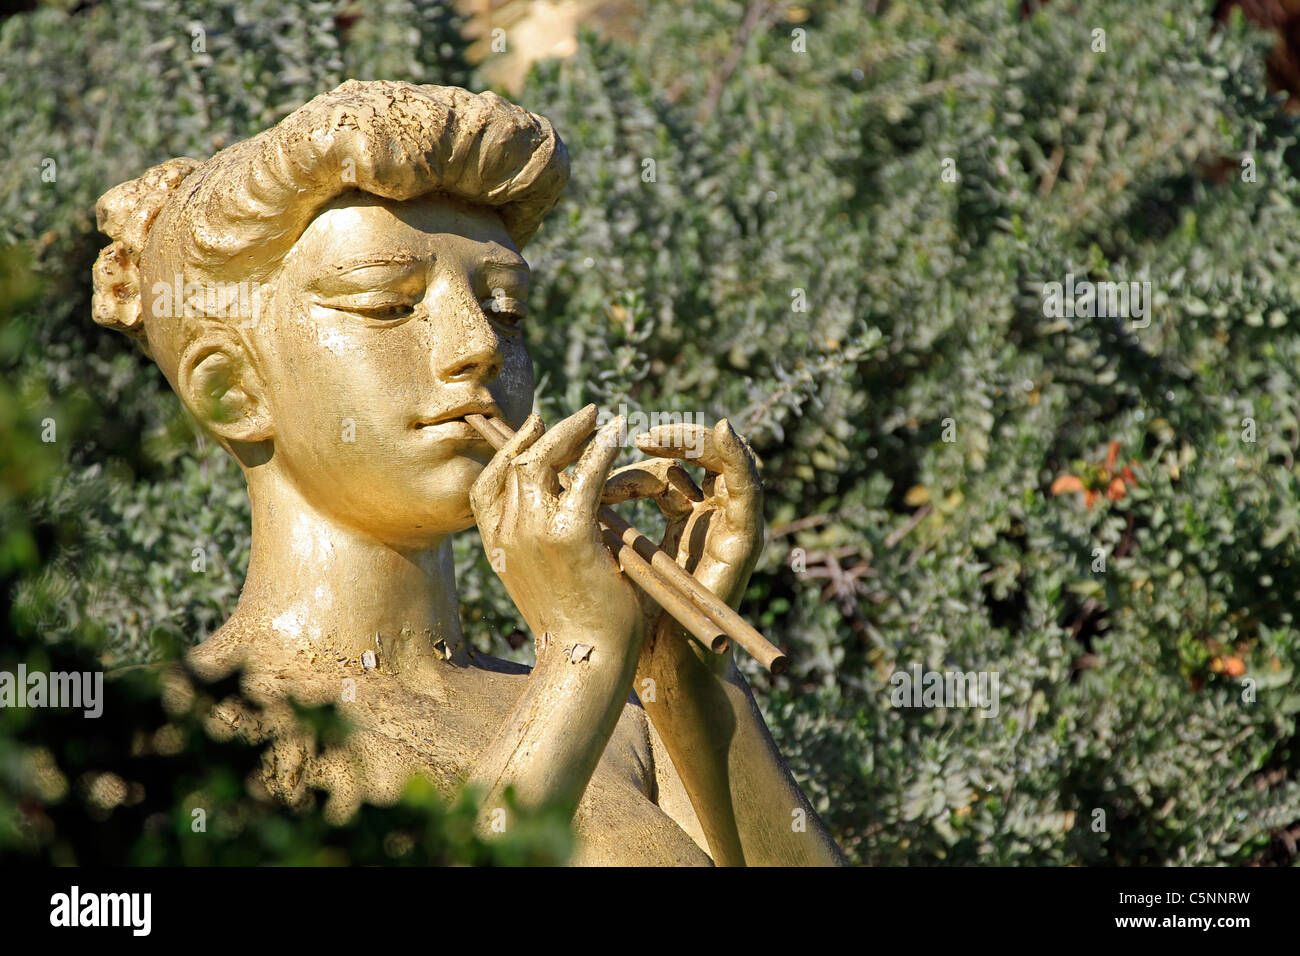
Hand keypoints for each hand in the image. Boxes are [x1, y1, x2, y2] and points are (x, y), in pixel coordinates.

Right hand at [470, 405, 642, 651]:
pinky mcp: (569, 535)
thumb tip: (561, 512)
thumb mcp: (544, 581)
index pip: (487, 484)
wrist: (582, 663)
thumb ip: (542, 544)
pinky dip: (600, 448)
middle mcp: (506, 534)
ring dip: (572, 433)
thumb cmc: (573, 630)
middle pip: (516, 463)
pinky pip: (585, 476)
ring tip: (597, 417)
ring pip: (544, 461)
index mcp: (495, 547)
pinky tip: (616, 432)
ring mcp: (533, 532)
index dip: (509, 450)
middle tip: (579, 417)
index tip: (533, 427)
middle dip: (546, 434)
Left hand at [602, 418, 763, 676]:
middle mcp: (710, 518)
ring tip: (653, 440)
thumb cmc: (628, 613)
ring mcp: (730, 527)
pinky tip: (722, 431)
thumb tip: (568, 465)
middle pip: (702, 456)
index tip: (604, 450)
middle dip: (673, 438)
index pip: (669, 466)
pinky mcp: (744, 539)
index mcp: (682, 518)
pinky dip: (738, 454)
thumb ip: (602, 506)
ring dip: (693, 440)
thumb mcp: (609, 544)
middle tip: (639, 437)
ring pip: (727, 460)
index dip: (639, 456)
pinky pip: (749, 486)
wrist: (656, 663)